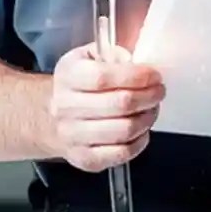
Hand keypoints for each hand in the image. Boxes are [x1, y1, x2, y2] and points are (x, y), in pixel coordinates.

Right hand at [47, 42, 165, 172]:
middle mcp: (66, 107)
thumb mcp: (88, 57)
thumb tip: (133, 60)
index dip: (136, 76)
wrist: (51, 118)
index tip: (154, 75)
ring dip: (147, 118)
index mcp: (68, 77)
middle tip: (159, 91)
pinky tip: (141, 130)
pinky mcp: (85, 158)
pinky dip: (140, 141)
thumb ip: (111, 53)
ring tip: (151, 109)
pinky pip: (122, 153)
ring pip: (124, 130)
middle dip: (149, 96)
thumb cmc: (78, 86)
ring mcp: (74, 136)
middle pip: (119, 104)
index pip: (103, 77)